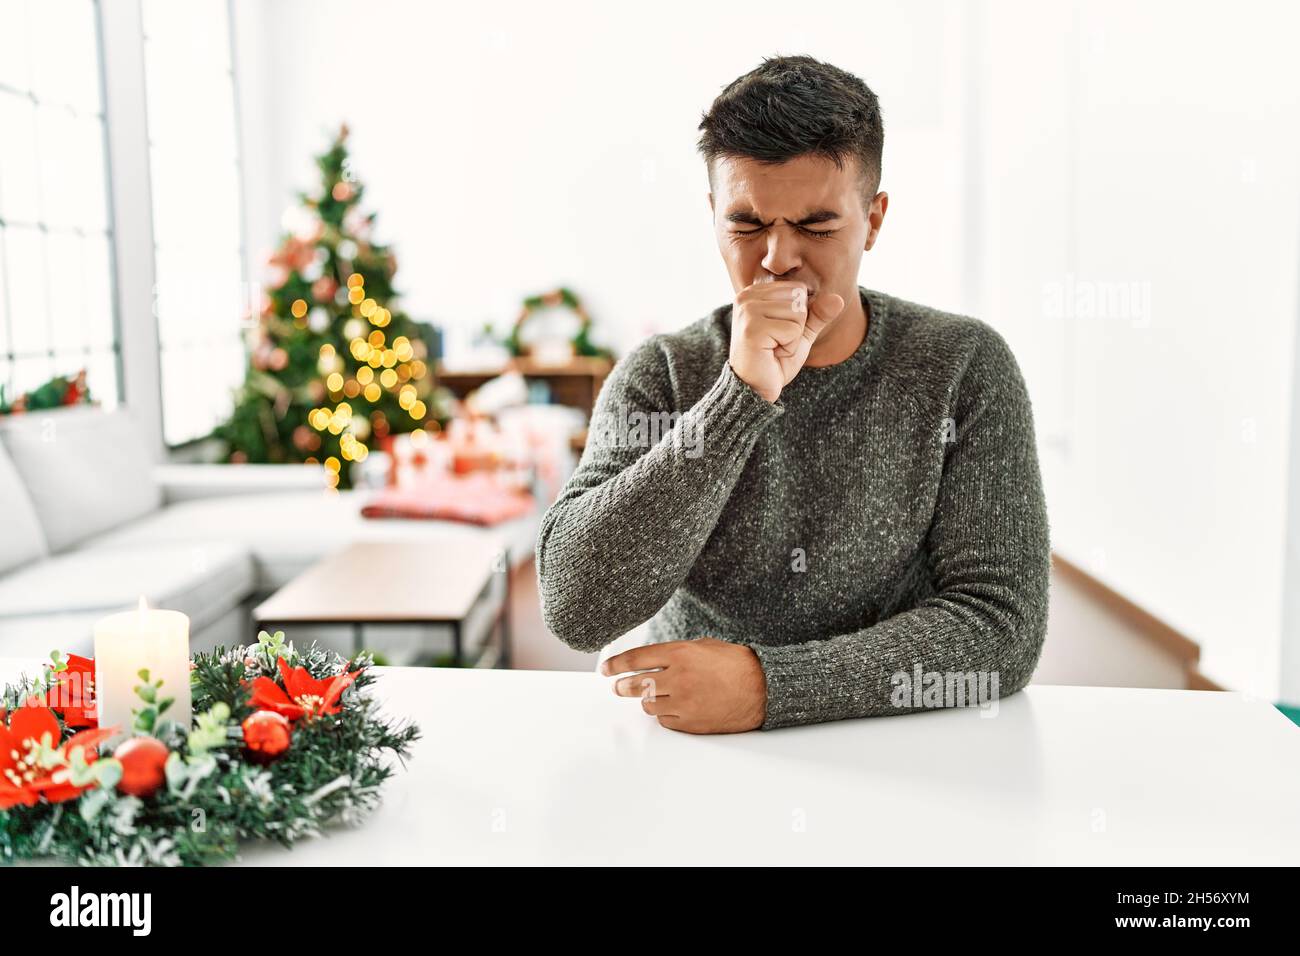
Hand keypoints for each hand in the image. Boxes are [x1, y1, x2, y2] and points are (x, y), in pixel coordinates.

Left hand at [602, 638, 766, 733]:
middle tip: (618, 687)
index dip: (615, 664)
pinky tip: (676, 707)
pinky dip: (666, 714)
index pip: (635, 659)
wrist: (763, 689)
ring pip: (648, 705)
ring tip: (658, 695)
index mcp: (680, 654)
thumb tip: (647, 662)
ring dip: (648, 700)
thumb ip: (673, 653)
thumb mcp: (702, 646)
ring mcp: (683, 703)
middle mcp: (678, 678)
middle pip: (634, 685)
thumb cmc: (735, 664)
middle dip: (622, 687)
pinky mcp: (690, 723)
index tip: (605, 669)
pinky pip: (665, 721)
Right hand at [728, 280, 845, 402]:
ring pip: (798, 314)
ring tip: (773, 348)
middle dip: (796, 325)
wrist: (757, 388)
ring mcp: (747, 311)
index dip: (798, 316)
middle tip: (776, 342)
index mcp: (755, 292)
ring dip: (792, 338)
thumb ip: (817, 314)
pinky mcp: (753, 328)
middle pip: (798, 298)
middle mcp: (747, 296)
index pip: (798, 289)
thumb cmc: (774, 359)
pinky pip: (792, 330)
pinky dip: (789, 347)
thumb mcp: (800, 332)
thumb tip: (839, 299)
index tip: (778, 332)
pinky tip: (771, 354)